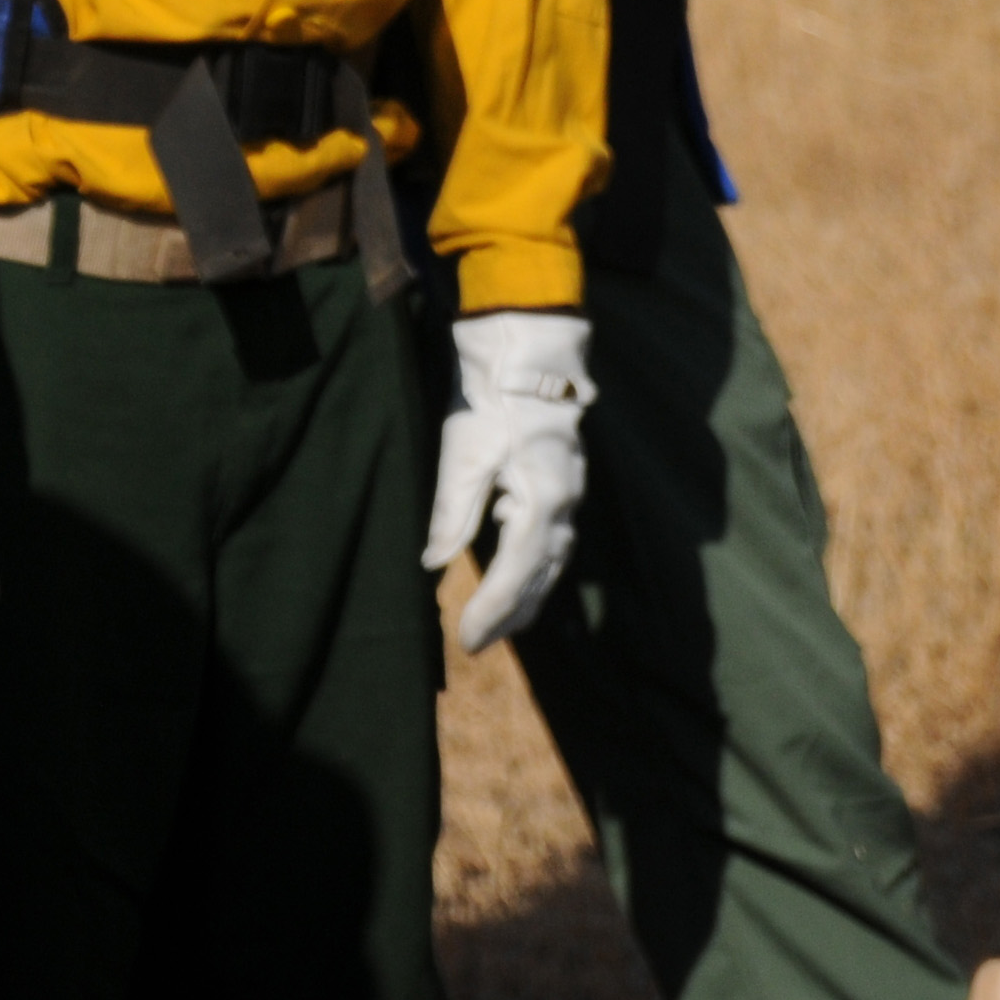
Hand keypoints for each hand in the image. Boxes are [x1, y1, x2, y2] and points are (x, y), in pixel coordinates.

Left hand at [424, 309, 594, 649]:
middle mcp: (564, 506)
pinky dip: (533, 567)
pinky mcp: (559, 484)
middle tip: (476, 643)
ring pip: (550, 562)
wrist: (525, 356)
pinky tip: (514, 576)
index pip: (516, 573)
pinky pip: (551, 541)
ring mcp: (567, 495)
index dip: (492, 611)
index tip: (467, 640)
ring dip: (525, 596)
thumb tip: (432, 563)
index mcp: (541, 501)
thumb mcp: (463, 454)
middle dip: (511, 614)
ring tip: (497, 624)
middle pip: (540, 576)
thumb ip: (452, 512)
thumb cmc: (491, 401)